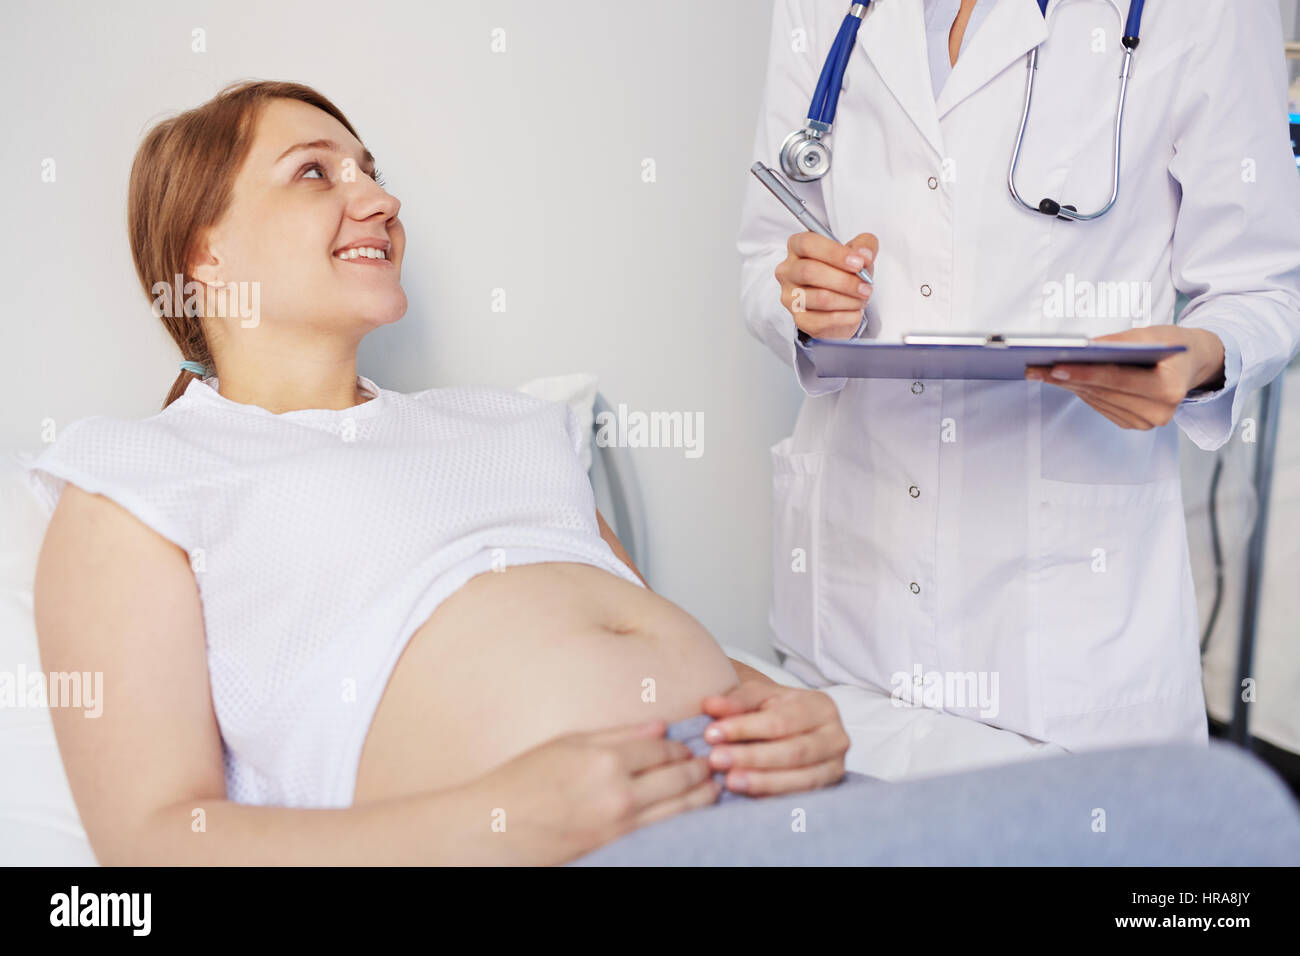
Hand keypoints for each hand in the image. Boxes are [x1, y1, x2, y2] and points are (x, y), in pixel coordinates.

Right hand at [466, 719, 718, 865]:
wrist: (494, 830)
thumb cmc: (521, 783)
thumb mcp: (566, 744)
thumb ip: (616, 734)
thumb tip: (659, 727)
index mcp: (605, 759)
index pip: (663, 748)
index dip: (682, 747)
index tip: (691, 747)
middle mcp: (619, 793)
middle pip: (680, 777)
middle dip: (702, 770)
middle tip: (714, 765)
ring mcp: (621, 826)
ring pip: (682, 809)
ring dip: (704, 797)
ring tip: (714, 788)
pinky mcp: (619, 849)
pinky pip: (665, 832)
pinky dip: (684, 821)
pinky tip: (692, 814)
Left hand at [698, 680, 849, 796]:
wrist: (795, 729)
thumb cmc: (773, 709)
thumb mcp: (758, 696)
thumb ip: (736, 700)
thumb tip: (710, 705)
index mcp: (820, 706)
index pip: (780, 721)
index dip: (744, 729)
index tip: (711, 734)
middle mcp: (836, 737)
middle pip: (793, 752)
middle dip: (752, 758)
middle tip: (716, 760)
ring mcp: (836, 767)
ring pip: (800, 779)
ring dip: (762, 782)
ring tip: (729, 781)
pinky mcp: (829, 789)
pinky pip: (801, 798)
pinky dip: (774, 797)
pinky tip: (747, 797)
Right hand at [775, 230, 878, 337]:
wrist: (842, 302)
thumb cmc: (845, 272)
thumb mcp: (858, 253)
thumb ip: (864, 246)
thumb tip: (864, 254)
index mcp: (797, 247)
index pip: (807, 244)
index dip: (834, 253)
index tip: (859, 263)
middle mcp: (787, 271)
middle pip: (809, 272)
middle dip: (844, 281)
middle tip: (866, 287)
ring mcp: (789, 296)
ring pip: (819, 298)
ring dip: (848, 300)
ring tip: (862, 299)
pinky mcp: (799, 319)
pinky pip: (822, 320)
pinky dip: (845, 317)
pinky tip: (855, 313)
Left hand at [1024, 326, 1226, 429]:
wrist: (1192, 364)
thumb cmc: (1171, 344)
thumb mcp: (1151, 334)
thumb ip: (1119, 342)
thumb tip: (1081, 349)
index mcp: (1169, 388)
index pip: (1117, 379)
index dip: (1085, 373)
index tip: (1055, 367)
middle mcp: (1159, 412)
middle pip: (1103, 392)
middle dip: (1066, 379)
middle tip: (1035, 367)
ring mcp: (1146, 422)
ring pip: (1097, 400)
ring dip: (1067, 385)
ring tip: (1040, 371)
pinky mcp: (1133, 424)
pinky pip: (1100, 406)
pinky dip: (1081, 391)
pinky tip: (1060, 379)